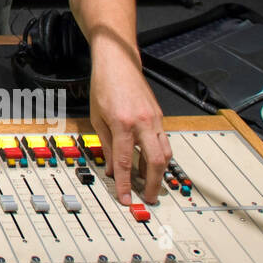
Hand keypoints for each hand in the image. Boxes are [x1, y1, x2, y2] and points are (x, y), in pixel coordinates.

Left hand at [88, 48, 170, 204]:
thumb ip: (107, 145)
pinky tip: (151, 164)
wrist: (119, 64)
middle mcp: (142, 123)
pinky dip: (159, 156)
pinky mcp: (160, 117)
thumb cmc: (104, 86)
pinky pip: (163, 142)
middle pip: (154, 162)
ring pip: (165, 153)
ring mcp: (154, 119)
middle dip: (153, 184)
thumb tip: (112, 168)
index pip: (125, 161)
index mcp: (123, 123)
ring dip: (159, 172)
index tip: (125, 197)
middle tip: (148, 198)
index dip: (125, 183)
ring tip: (150, 185)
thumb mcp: (97, 118)